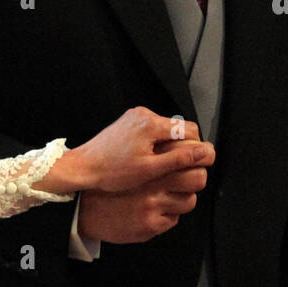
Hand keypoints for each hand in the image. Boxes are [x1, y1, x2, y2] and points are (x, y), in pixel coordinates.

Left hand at [52, 107, 213, 194]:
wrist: (82, 168)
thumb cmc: (111, 172)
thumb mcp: (150, 170)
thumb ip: (179, 160)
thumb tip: (205, 152)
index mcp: (151, 123)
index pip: (190, 130)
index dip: (196, 148)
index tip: (193, 164)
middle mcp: (144, 114)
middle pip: (178, 127)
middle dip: (182, 147)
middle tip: (175, 168)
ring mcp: (134, 116)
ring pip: (165, 129)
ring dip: (168, 145)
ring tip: (159, 165)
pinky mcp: (128, 121)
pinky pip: (152, 129)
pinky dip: (155, 142)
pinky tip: (147, 159)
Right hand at [77, 164, 209, 242]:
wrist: (83, 208)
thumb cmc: (107, 183)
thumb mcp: (131, 160)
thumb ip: (154, 152)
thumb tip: (184, 147)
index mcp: (147, 163)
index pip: (188, 155)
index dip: (198, 154)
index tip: (200, 155)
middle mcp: (152, 183)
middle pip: (197, 177)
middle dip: (198, 174)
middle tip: (193, 174)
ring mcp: (152, 205)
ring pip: (189, 200)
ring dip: (184, 196)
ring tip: (173, 194)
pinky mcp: (150, 224)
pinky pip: (175, 218)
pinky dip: (169, 213)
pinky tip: (157, 209)